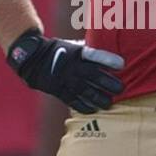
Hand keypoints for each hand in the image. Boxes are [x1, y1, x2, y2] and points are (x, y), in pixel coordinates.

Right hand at [7, 30, 124, 111]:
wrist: (33, 58)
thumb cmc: (59, 50)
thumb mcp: (73, 46)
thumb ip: (89, 52)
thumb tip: (109, 53)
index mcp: (77, 52)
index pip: (95, 55)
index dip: (109, 60)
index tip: (122, 65)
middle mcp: (72, 67)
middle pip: (94, 75)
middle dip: (108, 82)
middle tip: (121, 88)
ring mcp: (66, 80)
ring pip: (85, 91)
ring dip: (99, 98)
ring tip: (110, 103)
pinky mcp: (59, 91)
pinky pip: (73, 101)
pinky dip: (84, 106)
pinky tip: (94, 109)